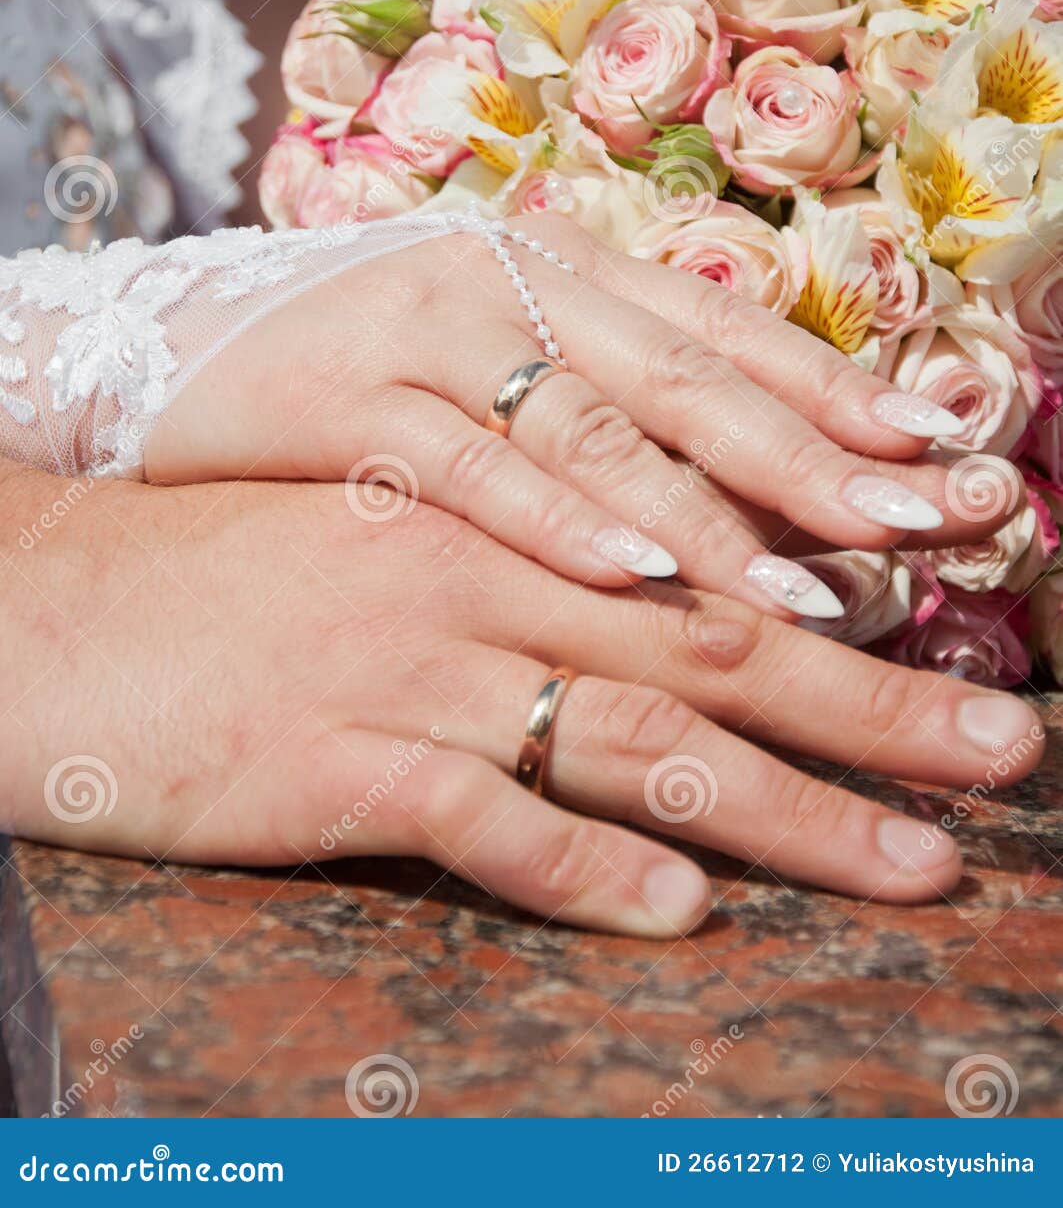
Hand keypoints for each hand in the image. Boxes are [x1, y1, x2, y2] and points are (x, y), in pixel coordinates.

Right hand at [1, 468, 1043, 933]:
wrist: (60, 610)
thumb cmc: (233, 578)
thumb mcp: (393, 540)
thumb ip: (523, 562)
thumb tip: (655, 606)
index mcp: (503, 514)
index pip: (710, 559)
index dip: (846, 608)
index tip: (965, 639)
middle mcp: (480, 576)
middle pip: (710, 646)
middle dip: (875, 705)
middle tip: (1005, 750)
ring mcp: (409, 666)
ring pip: (629, 734)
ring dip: (786, 807)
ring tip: (911, 863)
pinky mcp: (330, 762)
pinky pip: (477, 820)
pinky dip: (580, 866)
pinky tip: (675, 912)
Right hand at [146, 215, 1024, 621]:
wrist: (159, 362)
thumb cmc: (351, 382)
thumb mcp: (487, 365)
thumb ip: (608, 402)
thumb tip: (755, 479)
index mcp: (549, 263)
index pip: (720, 329)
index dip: (835, 392)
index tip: (945, 451)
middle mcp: (498, 281)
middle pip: (683, 377)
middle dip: (813, 461)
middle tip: (930, 525)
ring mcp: (417, 336)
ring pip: (590, 429)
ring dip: (707, 514)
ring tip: (811, 592)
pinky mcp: (337, 406)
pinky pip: (464, 471)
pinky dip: (554, 523)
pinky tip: (635, 576)